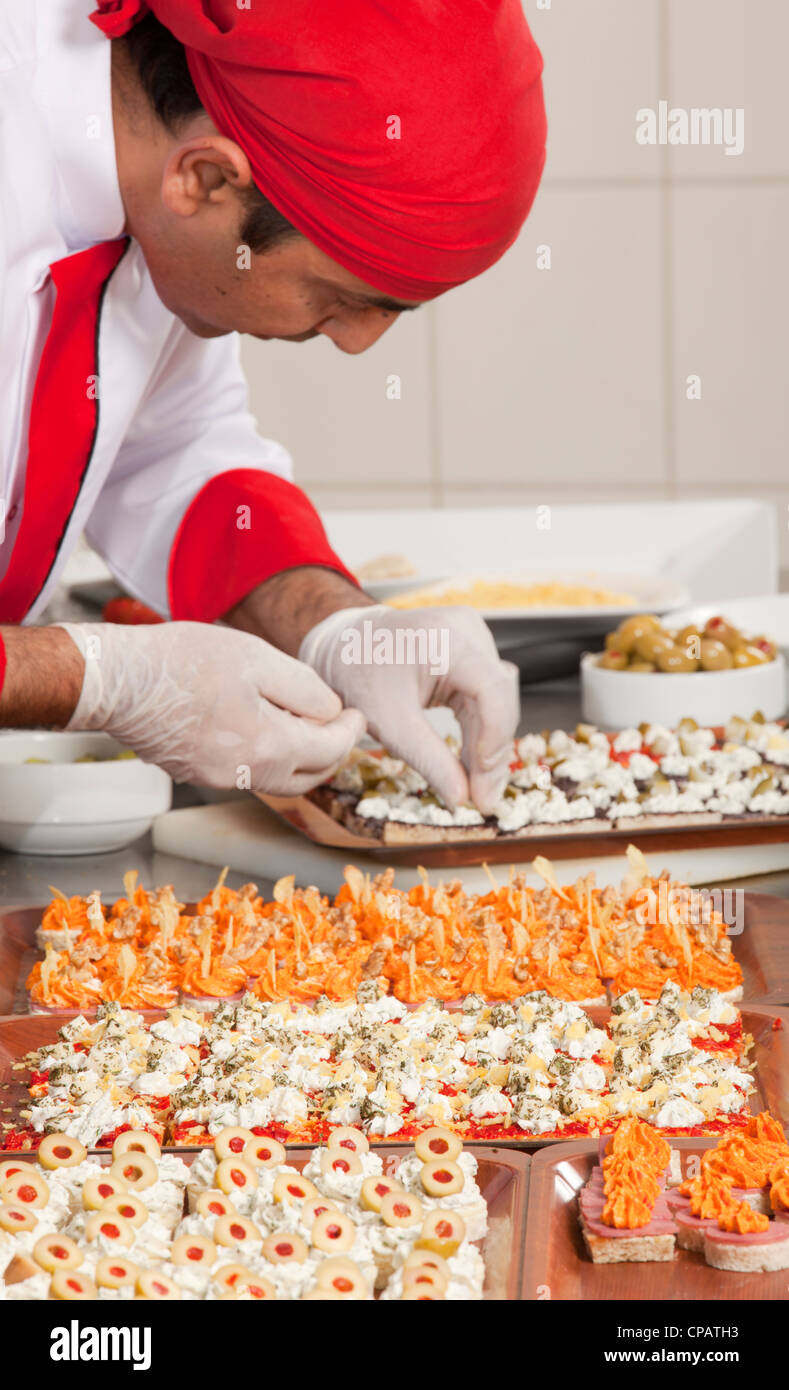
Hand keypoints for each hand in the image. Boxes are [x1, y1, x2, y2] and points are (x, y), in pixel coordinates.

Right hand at [58, 622, 365, 792]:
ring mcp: (220, 779)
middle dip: (333, 752)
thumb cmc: (185, 662)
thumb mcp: (258, 659)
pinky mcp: (197, 773)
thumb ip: (305, 689)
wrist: (119, 682)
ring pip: (279, 779)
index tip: (359, 713)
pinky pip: (249, 774)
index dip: (351, 730)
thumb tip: (330, 711)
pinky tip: (264, 729)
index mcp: (271, 747)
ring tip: (307, 727)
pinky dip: (269, 758)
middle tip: (342, 726)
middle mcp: (249, 775)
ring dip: (302, 759)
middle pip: (310, 775)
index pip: (331, 749)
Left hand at [299, 605, 518, 812]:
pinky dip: (480, 728)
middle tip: (484, 798)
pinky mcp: (471, 649)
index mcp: (444, 639)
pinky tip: (471, 760)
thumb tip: (462, 799)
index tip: (485, 779)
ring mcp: (471, 636)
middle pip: (499, 697)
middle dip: (493, 751)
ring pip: (497, 699)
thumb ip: (429, 760)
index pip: (492, 688)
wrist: (343, 646)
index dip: (496, 736)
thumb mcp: (389, 724)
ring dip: (489, 743)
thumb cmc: (358, 676)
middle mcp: (465, 630)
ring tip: (477, 786)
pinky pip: (487, 694)